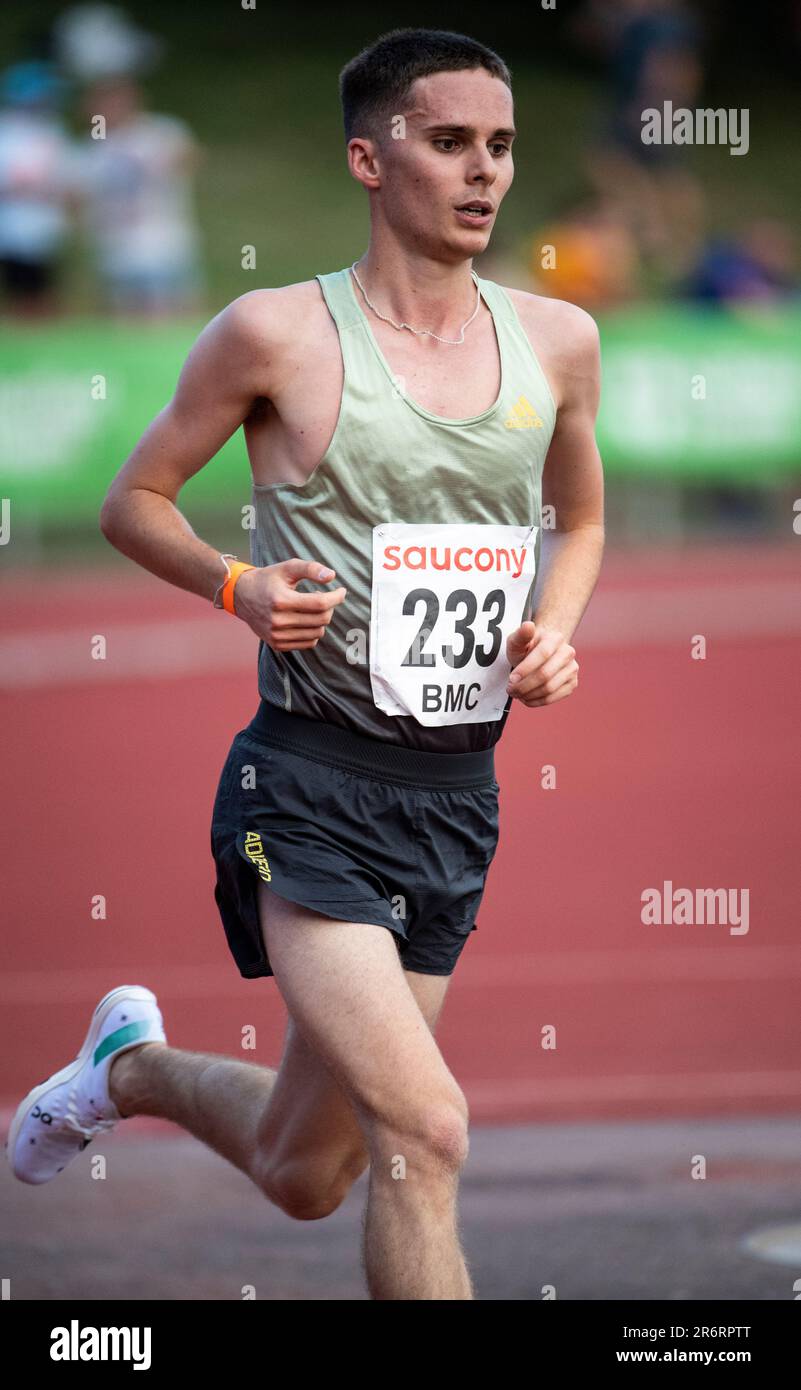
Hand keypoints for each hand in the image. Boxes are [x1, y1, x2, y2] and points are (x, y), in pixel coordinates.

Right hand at [232, 558, 346, 649]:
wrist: (242, 596)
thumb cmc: (269, 579)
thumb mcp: (288, 567)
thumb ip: (311, 568)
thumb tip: (332, 576)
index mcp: (280, 600)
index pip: (320, 603)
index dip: (336, 597)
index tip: (341, 591)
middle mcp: (278, 621)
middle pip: (321, 619)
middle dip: (330, 607)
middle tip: (325, 597)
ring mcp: (277, 636)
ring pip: (317, 633)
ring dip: (322, 619)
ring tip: (313, 607)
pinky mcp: (277, 645)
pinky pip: (308, 643)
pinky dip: (314, 632)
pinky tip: (307, 619)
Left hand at [505, 621, 578, 706]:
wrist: (543, 653)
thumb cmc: (528, 647)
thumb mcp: (518, 640)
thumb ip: (520, 634)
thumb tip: (528, 626)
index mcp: (555, 638)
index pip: (542, 654)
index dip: (525, 669)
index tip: (511, 679)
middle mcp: (568, 653)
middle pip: (545, 674)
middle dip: (524, 685)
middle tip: (510, 690)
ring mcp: (572, 669)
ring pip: (549, 688)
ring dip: (529, 695)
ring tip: (516, 694)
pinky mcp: (572, 683)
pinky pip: (554, 698)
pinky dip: (537, 701)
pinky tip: (526, 698)